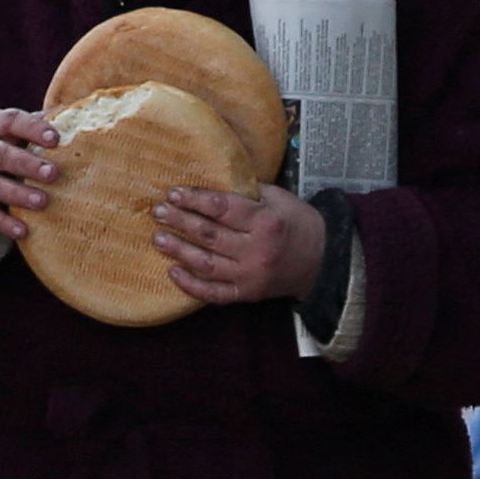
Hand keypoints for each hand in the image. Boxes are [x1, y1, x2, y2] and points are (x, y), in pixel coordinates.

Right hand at [0, 108, 60, 242]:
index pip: (11, 122)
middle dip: (26, 164)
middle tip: (52, 173)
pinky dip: (2, 223)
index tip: (55, 138)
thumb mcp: (11, 125)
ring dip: (16, 194)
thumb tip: (78, 116)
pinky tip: (22, 231)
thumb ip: (38, 123)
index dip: (32, 129)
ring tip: (42, 202)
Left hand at [156, 182, 324, 304]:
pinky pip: (214, 293)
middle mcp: (257, 249)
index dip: (194, 199)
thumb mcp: (278, 199)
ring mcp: (250, 275)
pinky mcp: (247, 294)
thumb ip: (246, 192)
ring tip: (158, 238)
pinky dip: (191, 285)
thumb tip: (209, 184)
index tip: (173, 193)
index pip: (221, 208)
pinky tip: (172, 272)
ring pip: (206, 264)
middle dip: (180, 221)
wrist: (322, 260)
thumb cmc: (296, 223)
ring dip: (179, 251)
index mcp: (265, 221)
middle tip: (158, 212)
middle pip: (210, 234)